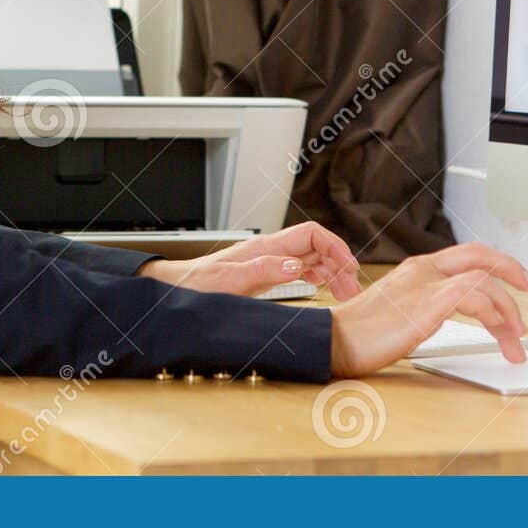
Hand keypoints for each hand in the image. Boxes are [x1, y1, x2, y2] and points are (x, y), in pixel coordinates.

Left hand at [137, 222, 361, 299]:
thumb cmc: (196, 286)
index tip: (349, 269)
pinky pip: (300, 268)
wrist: (175, 290)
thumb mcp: (229, 282)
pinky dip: (318, 276)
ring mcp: (269, 261)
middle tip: (352, 290)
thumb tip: (295, 266)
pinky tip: (324, 287)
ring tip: (344, 293)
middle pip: (317, 245)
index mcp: (266, 248)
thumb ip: (263, 271)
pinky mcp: (266, 273)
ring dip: (332, 272)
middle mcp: (271, 250)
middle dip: (339, 263)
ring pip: (311, 257)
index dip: (335, 247)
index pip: (311, 234)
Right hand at [327, 243, 527, 375]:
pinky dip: (494, 314)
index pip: (466, 254)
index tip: (513, 283)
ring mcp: (425, 284)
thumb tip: (454, 314)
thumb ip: (427, 304)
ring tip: (516, 337)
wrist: (336, 341)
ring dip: (508, 309)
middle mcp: (423, 269)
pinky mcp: (428, 305)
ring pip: (484, 281)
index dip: (496, 264)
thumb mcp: (402, 311)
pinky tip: (499, 333)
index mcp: (417, 268)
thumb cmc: (362, 334)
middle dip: (512, 269)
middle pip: (480, 254)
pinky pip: (475, 298)